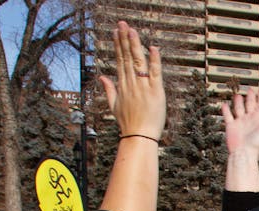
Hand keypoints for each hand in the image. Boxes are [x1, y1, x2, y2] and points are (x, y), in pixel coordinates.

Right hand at [99, 21, 164, 140]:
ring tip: (131, 30)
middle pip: (127, 57)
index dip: (118, 45)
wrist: (138, 137)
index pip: (120, 61)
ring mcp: (143, 87)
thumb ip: (109, 90)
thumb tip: (102, 77)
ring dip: (135, 45)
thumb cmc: (128, 124)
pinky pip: (155, 73)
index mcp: (123, 86)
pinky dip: (154, 61)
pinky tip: (153, 48)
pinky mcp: (156, 92)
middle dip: (124, 39)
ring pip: (138, 62)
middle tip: (122, 24)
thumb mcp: (114, 106)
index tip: (116, 32)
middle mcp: (132, 84)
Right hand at [221, 87, 258, 161]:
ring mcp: (240, 122)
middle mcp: (250, 120)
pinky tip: (225, 105)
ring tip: (237, 95)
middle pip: (250, 105)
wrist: (244, 153)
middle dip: (250, 97)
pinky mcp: (231, 126)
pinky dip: (226, 110)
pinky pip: (228, 116)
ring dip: (238, 102)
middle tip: (250, 90)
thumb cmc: (258, 143)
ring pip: (239, 109)